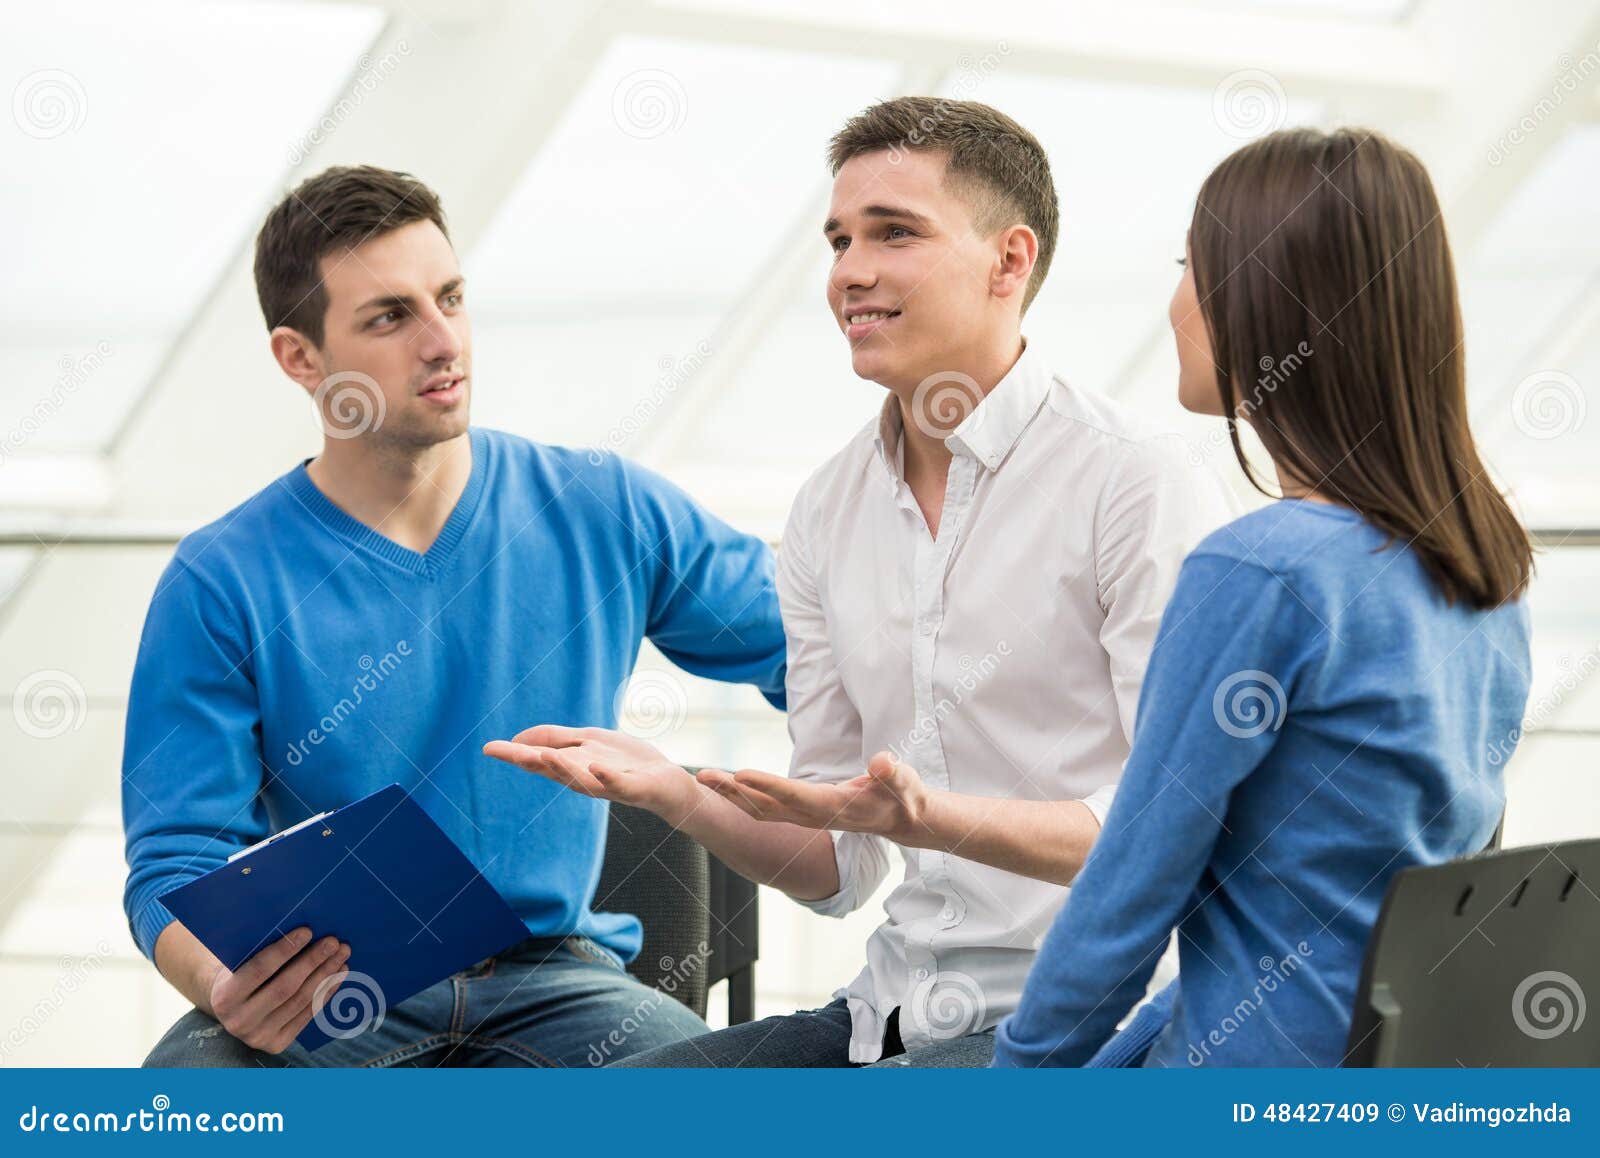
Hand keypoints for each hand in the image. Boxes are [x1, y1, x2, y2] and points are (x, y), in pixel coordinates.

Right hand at [207, 927, 350, 1053]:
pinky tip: (338, 975)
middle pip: (285, 987)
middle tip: (334, 942)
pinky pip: (307, 1015)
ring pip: (300, 1001)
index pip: (260, 969)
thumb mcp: (239, 962)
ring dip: (325, 975)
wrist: (231, 1009)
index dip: (285, 949)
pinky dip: (326, 992)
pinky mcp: (277, 1044)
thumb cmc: (239, 974)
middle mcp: (239, 1021)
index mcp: (224, 997)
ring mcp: (258, 1036)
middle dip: (313, 961)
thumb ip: (259, 948)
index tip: (308, 930)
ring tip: (341, 955)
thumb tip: (300, 927)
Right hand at [483, 725, 702, 826]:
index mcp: (571, 767)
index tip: (488, 748)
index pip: (538, 760)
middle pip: (552, 770)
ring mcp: (607, 785)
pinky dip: (605, 776)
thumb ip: (555, 739)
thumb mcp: (588, 742)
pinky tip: (595, 766)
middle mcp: (583, 779)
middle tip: (501, 751)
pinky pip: (616, 784)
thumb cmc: (626, 762)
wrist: (666, 782)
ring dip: (560, 768)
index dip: (514, 754)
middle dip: (527, 760)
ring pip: (579, 779)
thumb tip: (517, 740)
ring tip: (541, 756)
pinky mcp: (632, 789)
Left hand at [697, 750, 933, 845]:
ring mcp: (805, 817)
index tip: (741, 774)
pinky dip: (741, 796)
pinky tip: (723, 784)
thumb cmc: (903, 794)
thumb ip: (892, 773)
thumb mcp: (904, 781)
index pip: (796, 796)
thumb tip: (882, 763)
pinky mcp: (801, 812)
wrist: (901, 817)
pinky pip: (764, 807)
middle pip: (767, 806)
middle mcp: (814, 815)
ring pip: (760, 809)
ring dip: (730, 795)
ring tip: (703, 777)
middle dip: (734, 792)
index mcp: (835, 807)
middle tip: (703, 775)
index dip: (768, 786)